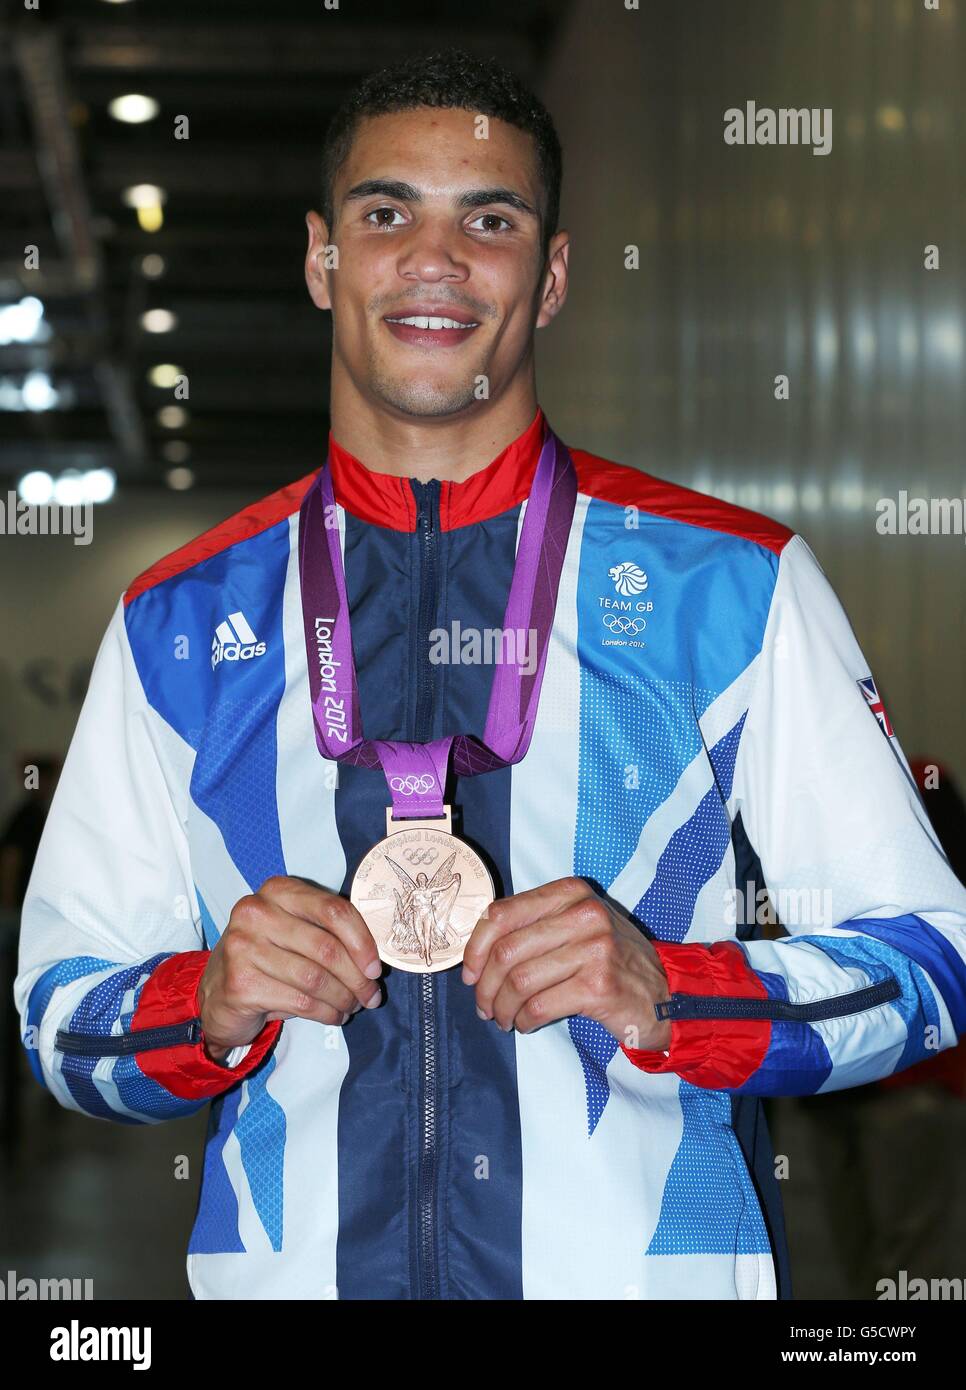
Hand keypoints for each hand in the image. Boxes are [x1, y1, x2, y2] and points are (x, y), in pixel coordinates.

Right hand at [198, 876, 382, 1058]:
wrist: (217, 994)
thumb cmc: (268, 959)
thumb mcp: (295, 933)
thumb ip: (328, 932)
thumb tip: (374, 960)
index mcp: (277, 891)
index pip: (332, 910)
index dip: (362, 942)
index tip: (376, 968)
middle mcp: (256, 912)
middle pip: (326, 947)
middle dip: (357, 978)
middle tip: (371, 996)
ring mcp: (243, 947)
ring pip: (315, 978)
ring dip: (343, 998)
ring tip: (352, 1007)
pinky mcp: (240, 983)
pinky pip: (300, 1002)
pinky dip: (325, 1013)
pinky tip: (333, 1016)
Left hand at [461, 877, 670, 1049]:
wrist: (664, 993)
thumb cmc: (610, 962)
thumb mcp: (576, 928)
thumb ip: (534, 928)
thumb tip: (477, 956)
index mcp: (571, 893)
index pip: (502, 913)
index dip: (476, 948)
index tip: (470, 974)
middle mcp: (584, 914)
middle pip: (507, 950)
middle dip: (485, 986)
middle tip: (483, 1006)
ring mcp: (595, 948)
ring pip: (520, 981)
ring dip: (502, 1007)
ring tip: (502, 1019)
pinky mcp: (600, 985)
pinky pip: (540, 1006)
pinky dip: (524, 1020)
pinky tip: (526, 1024)